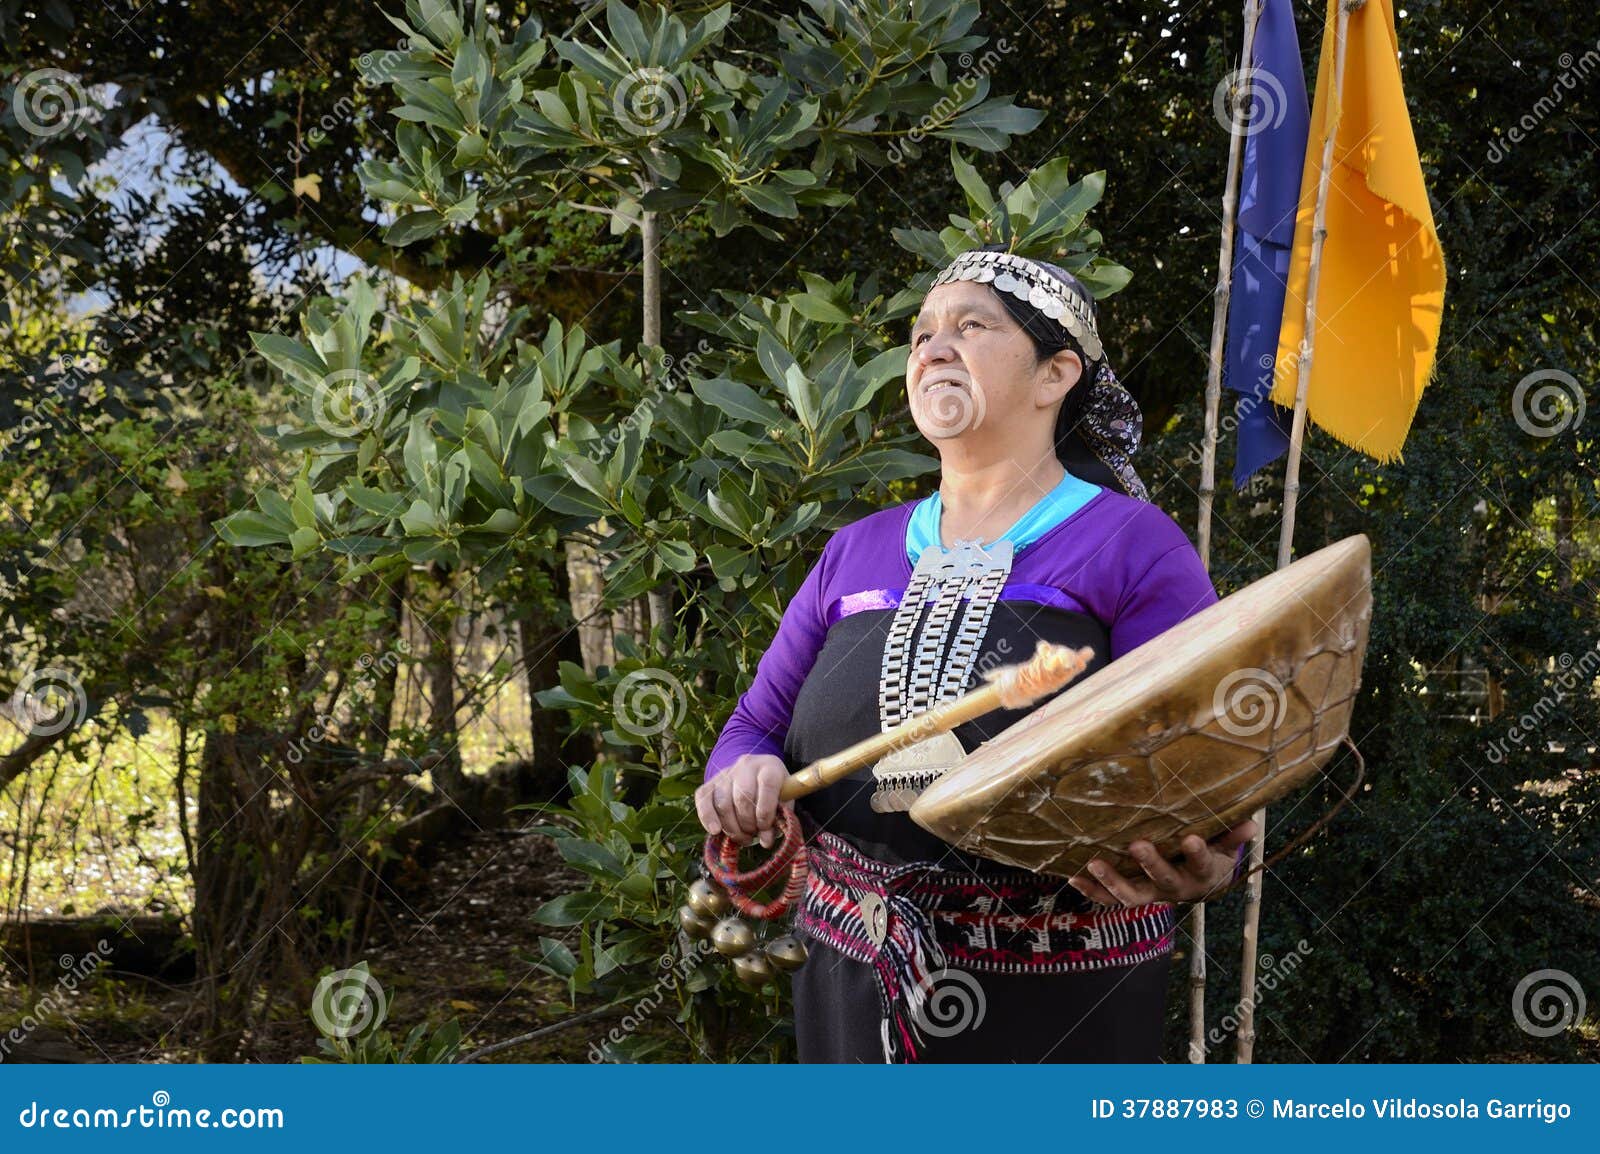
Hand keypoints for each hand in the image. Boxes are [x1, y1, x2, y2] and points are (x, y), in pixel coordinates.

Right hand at [694, 754, 790, 848]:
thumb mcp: (783, 802)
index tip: (765, 827)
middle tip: (753, 835)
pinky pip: (703, 799)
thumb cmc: (774, 793)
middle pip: (742, 797)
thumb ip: (778, 820)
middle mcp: (746, 765)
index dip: (766, 811)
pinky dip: (707, 818)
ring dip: (732, 827)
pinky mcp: (710, 782)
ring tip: (742, 837)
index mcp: (769, 767)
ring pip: (722, 802)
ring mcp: (726, 773)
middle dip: (747, 823)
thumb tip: (765, 841)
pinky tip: (715, 831)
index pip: (767, 785)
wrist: (757, 777)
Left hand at [1066, 820, 1258, 906]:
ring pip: (1132, 896)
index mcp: (1202, 874)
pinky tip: (1074, 876)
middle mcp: (1175, 888)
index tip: (1191, 839)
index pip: (1203, 864)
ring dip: (1112, 882)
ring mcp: (1151, 894)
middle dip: (1150, 865)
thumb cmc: (1212, 855)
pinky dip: (1092, 890)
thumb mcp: (1226, 846)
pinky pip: (1109, 898)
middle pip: (1163, 882)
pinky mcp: (1132, 895)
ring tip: (1094, 863)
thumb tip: (1251, 822)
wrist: (1200, 885)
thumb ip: (1233, 835)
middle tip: (1137, 845)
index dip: (1198, 853)